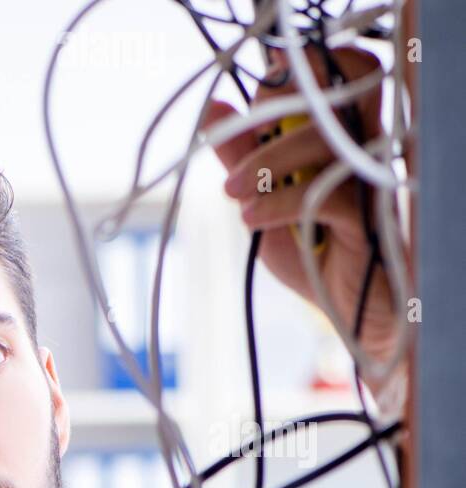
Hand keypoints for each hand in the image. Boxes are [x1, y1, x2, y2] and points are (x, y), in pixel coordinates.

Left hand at [203, 45, 405, 389]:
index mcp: (345, 134)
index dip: (286, 78)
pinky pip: (325, 194)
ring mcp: (372, 180)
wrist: (346, 315)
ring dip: (266, 161)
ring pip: (327, 136)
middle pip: (340, 86)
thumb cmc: (313, 256)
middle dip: (278, 106)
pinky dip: (275, 204)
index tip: (243, 113)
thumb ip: (242, 157)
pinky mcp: (370, 218)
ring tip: (233, 194)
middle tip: (235, 144)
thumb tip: (213, 112)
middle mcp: (366, 147)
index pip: (332, 73)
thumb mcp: (263, 203)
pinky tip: (252, 221)